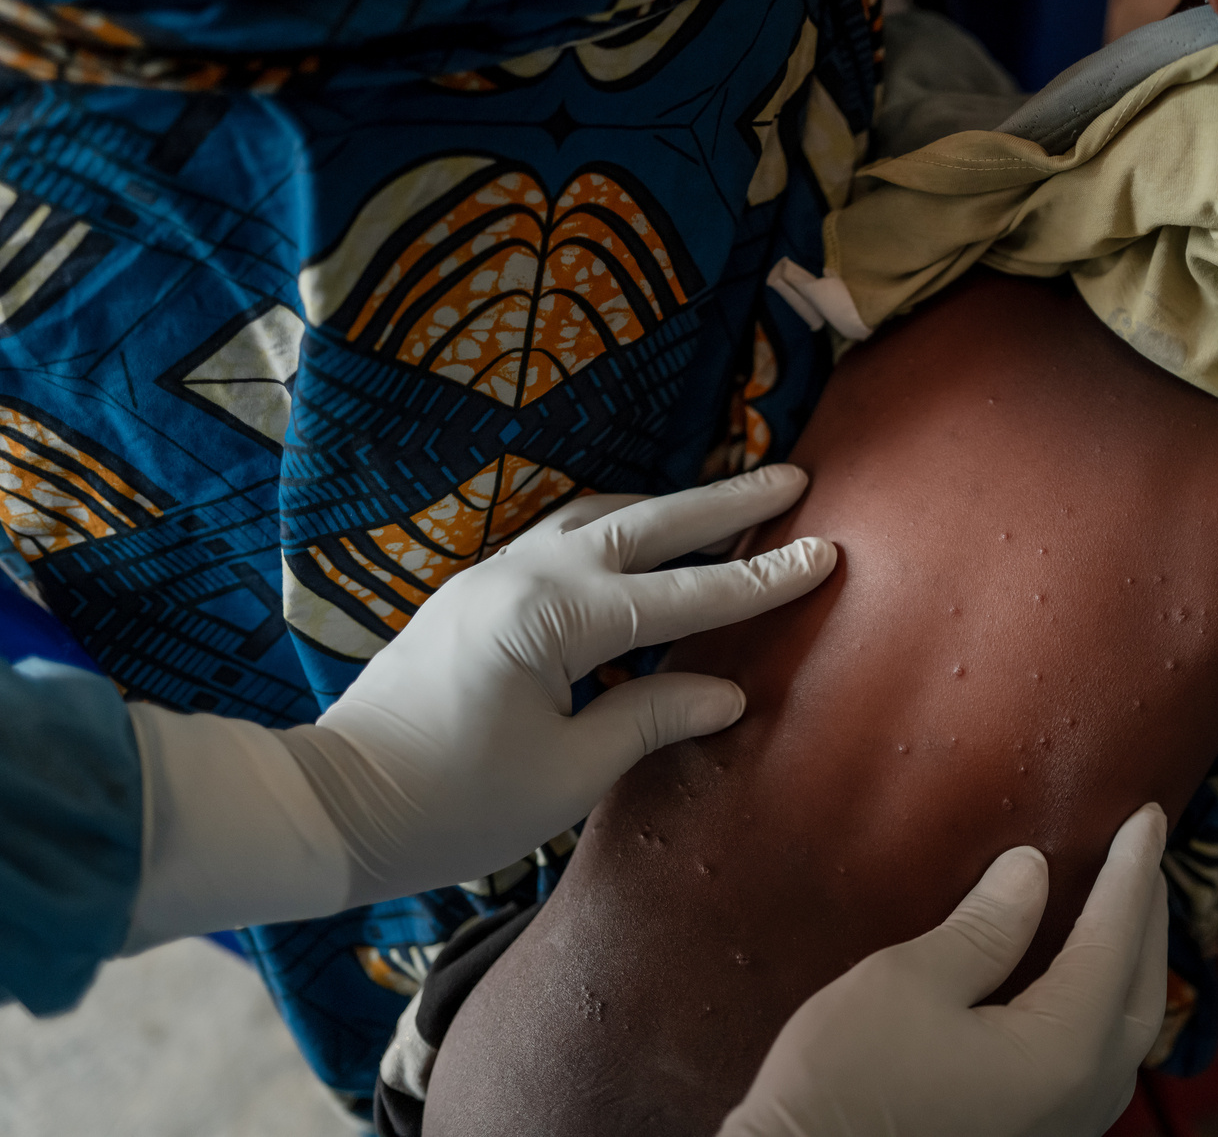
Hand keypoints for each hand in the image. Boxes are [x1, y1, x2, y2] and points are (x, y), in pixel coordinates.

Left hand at [123, 466, 835, 949]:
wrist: (330, 806)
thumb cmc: (450, 804)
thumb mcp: (566, 775)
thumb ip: (650, 719)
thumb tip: (726, 691)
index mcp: (552, 620)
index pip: (683, 594)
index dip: (759, 578)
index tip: (823, 551)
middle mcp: (523, 577)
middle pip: (644, 523)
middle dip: (724, 502)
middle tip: (792, 474)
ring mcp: (492, 578)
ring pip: (597, 517)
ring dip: (666, 508)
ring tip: (726, 499)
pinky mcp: (473, 596)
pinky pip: (563, 538)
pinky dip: (618, 529)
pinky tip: (641, 539)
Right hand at [720, 804, 1170, 1136]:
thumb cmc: (843, 1088)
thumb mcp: (910, 984)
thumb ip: (984, 929)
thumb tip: (1033, 872)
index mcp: (1061, 1053)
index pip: (1113, 942)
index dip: (1130, 873)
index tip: (1145, 816)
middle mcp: (1079, 1100)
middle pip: (1139, 991)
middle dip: (1145, 916)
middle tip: (1144, 851)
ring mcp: (1059, 1130)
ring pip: (1124, 1035)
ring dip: (1128, 964)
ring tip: (1121, 909)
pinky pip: (1094, 1063)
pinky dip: (1101, 1006)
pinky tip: (1076, 983)